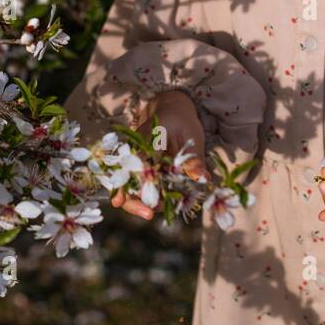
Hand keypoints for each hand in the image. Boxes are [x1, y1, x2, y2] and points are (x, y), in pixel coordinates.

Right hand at [111, 89, 209, 220]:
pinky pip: (138, 185)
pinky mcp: (139, 168)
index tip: (121, 202)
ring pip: (128, 186)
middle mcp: (132, 151)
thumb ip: (194, 159)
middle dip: (132, 201)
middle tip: (149, 214)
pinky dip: (147, 196)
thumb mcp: (191, 137)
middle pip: (123, 180)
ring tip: (158, 211)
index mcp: (142, 140)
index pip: (130, 166)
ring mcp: (133, 160)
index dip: (124, 185)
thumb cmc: (182, 121)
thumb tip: (203, 178)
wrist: (173, 109)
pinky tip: (161, 204)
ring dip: (140, 201)